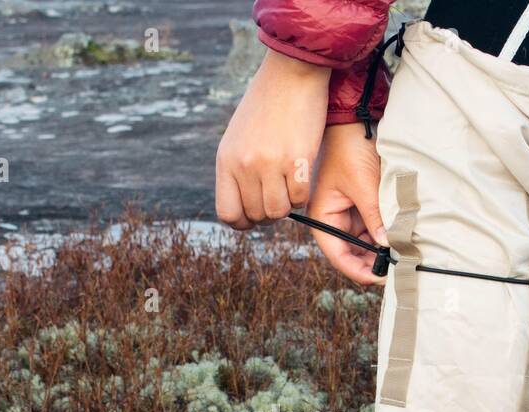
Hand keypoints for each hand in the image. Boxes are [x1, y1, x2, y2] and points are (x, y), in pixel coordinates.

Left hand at [215, 50, 329, 228]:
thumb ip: (238, 170)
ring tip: (290, 185)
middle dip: (269, 213)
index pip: (228, 214)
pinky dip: (303, 193)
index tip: (255, 213)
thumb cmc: (267, 104)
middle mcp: (244, 165)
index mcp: (225, 160)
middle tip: (279, 196)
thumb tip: (246, 205)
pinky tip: (301, 175)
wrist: (291, 72)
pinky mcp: (296, 160)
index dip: (243, 221)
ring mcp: (269, 164)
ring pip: (278, 211)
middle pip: (256, 215)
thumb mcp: (239, 137)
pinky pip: (300, 198)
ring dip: (287, 204)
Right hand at [306, 122, 386, 285]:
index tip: (380, 277)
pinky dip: (386, 234)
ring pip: (366, 243)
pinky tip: (400, 237)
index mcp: (322, 217)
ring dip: (381, 248)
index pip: (338, 255)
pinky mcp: (363, 205)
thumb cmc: (350, 148)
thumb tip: (388, 246)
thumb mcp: (364, 185)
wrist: (355, 120)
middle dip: (372, 262)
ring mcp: (348, 213)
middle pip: (352, 253)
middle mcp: (333, 219)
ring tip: (402, 253)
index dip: (358, 270)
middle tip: (397, 268)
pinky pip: (375, 227)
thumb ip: (375, 217)